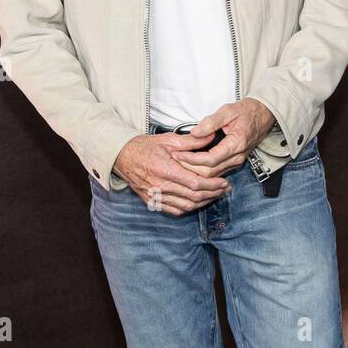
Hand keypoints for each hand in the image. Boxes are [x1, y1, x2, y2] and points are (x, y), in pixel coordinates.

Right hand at [112, 132, 230, 215]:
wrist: (122, 157)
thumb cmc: (145, 146)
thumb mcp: (168, 139)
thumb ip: (191, 141)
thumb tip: (211, 136)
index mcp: (165, 169)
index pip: (195, 183)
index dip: (212, 185)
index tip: (224, 182)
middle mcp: (160, 186)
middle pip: (193, 197)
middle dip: (212, 194)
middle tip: (225, 189)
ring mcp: (155, 196)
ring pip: (185, 206)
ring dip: (203, 202)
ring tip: (215, 195)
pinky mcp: (151, 202)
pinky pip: (174, 210)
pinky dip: (189, 208)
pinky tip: (198, 202)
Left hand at [166, 98, 275, 179]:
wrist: (263, 115)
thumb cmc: (246, 111)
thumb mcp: (227, 111)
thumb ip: (210, 122)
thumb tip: (195, 132)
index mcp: (236, 144)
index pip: (210, 159)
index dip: (192, 159)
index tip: (178, 154)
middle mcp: (237, 156)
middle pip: (210, 172)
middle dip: (190, 168)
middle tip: (174, 160)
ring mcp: (236, 161)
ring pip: (213, 175)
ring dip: (195, 171)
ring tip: (179, 163)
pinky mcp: (234, 162)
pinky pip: (216, 172)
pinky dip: (202, 170)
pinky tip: (190, 164)